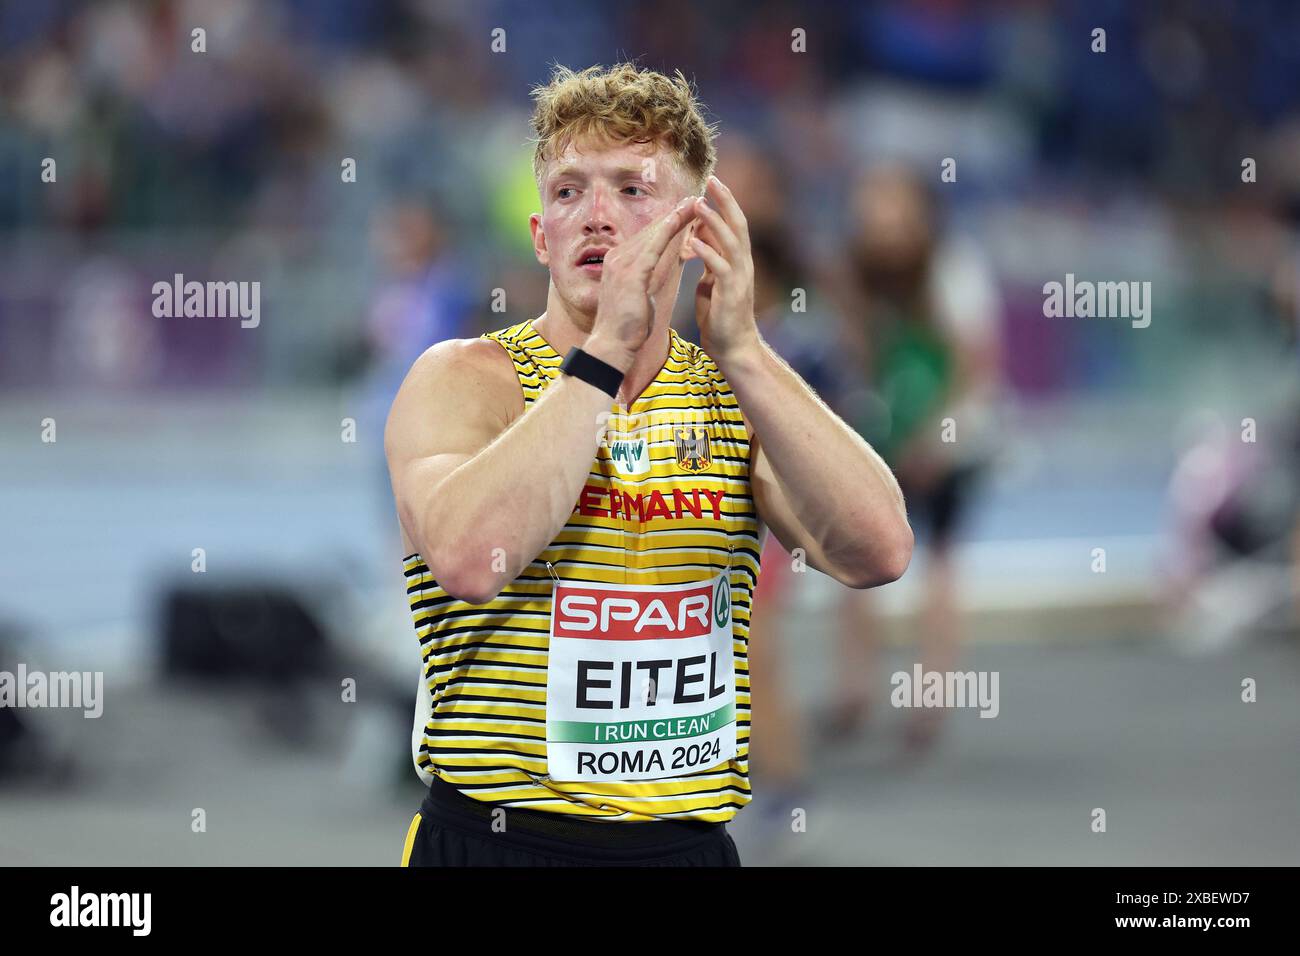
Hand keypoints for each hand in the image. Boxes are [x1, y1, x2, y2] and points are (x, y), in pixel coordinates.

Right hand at [589, 196, 699, 369]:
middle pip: (652, 230)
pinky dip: (668, 231)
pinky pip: (653, 247)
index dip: (669, 222)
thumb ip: (650, 274)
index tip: (688, 210)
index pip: (649, 236)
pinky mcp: (630, 274)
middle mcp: (617, 257)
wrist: (613, 346)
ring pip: (654, 233)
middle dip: (675, 213)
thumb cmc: (628, 326)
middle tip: (697, 197)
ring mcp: (621, 264)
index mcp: (619, 262)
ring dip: (676, 217)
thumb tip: (665, 262)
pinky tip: (681, 219)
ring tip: (695, 202)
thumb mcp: (641, 294)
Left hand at [690, 176, 759, 366]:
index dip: (723, 204)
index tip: (710, 184)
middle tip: (712, 179)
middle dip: (725, 201)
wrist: (732, 349)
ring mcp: (739, 278)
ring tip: (698, 204)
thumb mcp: (711, 285)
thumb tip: (699, 243)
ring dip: (714, 221)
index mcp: (737, 262)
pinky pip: (719, 267)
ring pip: (730, 242)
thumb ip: (709, 264)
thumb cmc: (721, 319)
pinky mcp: (732, 293)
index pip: (732, 225)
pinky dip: (706, 252)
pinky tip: (692, 240)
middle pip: (737, 224)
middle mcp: (743, 265)